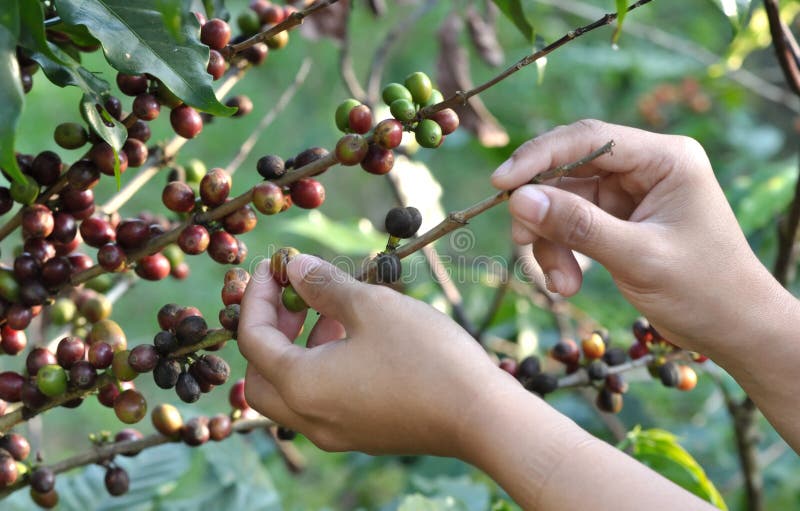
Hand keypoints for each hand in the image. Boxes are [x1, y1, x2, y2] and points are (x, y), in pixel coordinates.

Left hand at [237, 255, 510, 455]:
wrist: (481, 417)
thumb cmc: (425, 356)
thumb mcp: (371, 306)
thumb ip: (324, 285)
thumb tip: (294, 268)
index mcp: (302, 386)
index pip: (253, 339)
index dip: (257, 296)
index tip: (274, 267)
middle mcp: (310, 418)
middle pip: (261, 376)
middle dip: (269, 331)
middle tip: (293, 296)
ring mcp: (336, 433)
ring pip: (291, 392)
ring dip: (297, 349)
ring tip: (332, 313)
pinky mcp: (362, 435)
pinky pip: (321, 403)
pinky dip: (321, 370)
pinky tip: (356, 342)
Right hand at [491, 119, 782, 354]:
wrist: (733, 329)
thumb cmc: (703, 290)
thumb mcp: (638, 257)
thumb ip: (578, 226)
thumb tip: (519, 199)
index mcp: (665, 159)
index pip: (589, 139)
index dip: (539, 157)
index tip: (501, 184)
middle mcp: (645, 168)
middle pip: (569, 171)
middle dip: (544, 212)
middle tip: (522, 243)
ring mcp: (630, 195)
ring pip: (564, 203)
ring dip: (551, 243)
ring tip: (560, 284)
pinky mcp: (618, 220)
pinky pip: (572, 226)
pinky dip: (562, 254)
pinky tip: (567, 285)